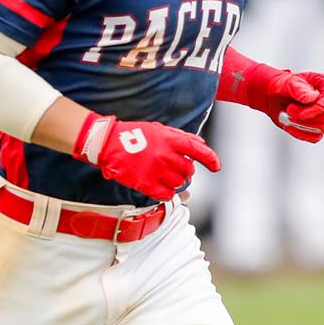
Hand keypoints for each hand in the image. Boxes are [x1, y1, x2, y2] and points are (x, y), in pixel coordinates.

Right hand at [76, 114, 218, 201]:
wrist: (107, 143)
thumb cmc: (133, 134)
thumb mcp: (158, 129)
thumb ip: (180, 137)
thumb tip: (201, 143)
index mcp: (170, 139)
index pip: (198, 150)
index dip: (210, 159)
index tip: (216, 167)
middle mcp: (165, 155)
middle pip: (188, 170)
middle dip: (185, 171)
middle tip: (174, 168)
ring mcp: (155, 170)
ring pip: (179, 183)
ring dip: (175, 182)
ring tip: (163, 175)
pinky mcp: (145, 183)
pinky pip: (166, 195)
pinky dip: (167, 193)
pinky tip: (161, 188)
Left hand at [228, 62, 323, 142]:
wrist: (275, 97)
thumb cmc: (284, 86)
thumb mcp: (289, 83)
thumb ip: (300, 89)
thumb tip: (312, 98)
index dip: (318, 109)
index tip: (302, 114)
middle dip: (304, 117)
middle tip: (288, 110)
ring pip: (320, 128)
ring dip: (300, 126)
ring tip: (286, 117)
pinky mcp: (317, 128)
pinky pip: (314, 137)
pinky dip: (300, 133)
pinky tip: (289, 126)